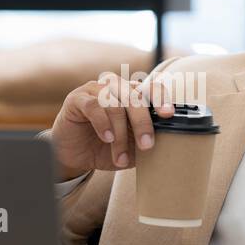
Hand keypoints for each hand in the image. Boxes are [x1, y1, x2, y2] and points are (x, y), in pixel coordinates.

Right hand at [49, 71, 175, 181]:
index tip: (168, 114)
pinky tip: (107, 138)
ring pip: (114, 104)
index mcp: (132, 94)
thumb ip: (147, 140)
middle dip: (143, 122)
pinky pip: (93, 106)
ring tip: (121, 157)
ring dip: (120, 134)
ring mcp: (95, 90)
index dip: (161, 98)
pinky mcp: (77, 99)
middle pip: (134, 96)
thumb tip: (170, 141)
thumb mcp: (131, 147)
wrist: (75, 156)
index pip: (151, 88)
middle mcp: (115, 87)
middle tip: (147, 145)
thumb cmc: (105, 148)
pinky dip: (103, 124)